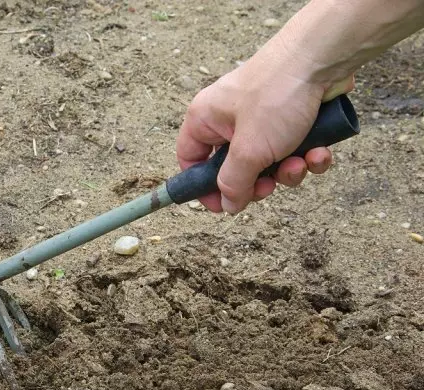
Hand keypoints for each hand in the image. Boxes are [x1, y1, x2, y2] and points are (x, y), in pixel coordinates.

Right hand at [176, 35, 353, 213]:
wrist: (324, 58)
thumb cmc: (277, 95)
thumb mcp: (250, 149)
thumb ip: (234, 182)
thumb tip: (227, 206)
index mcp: (206, 119)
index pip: (191, 160)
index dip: (203, 186)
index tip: (223, 205)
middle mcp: (230, 119)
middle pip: (234, 168)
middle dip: (257, 182)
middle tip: (269, 186)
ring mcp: (262, 119)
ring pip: (268, 163)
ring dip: (287, 172)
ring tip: (300, 162)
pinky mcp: (292, 119)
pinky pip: (293, 151)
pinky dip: (307, 157)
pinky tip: (320, 152)